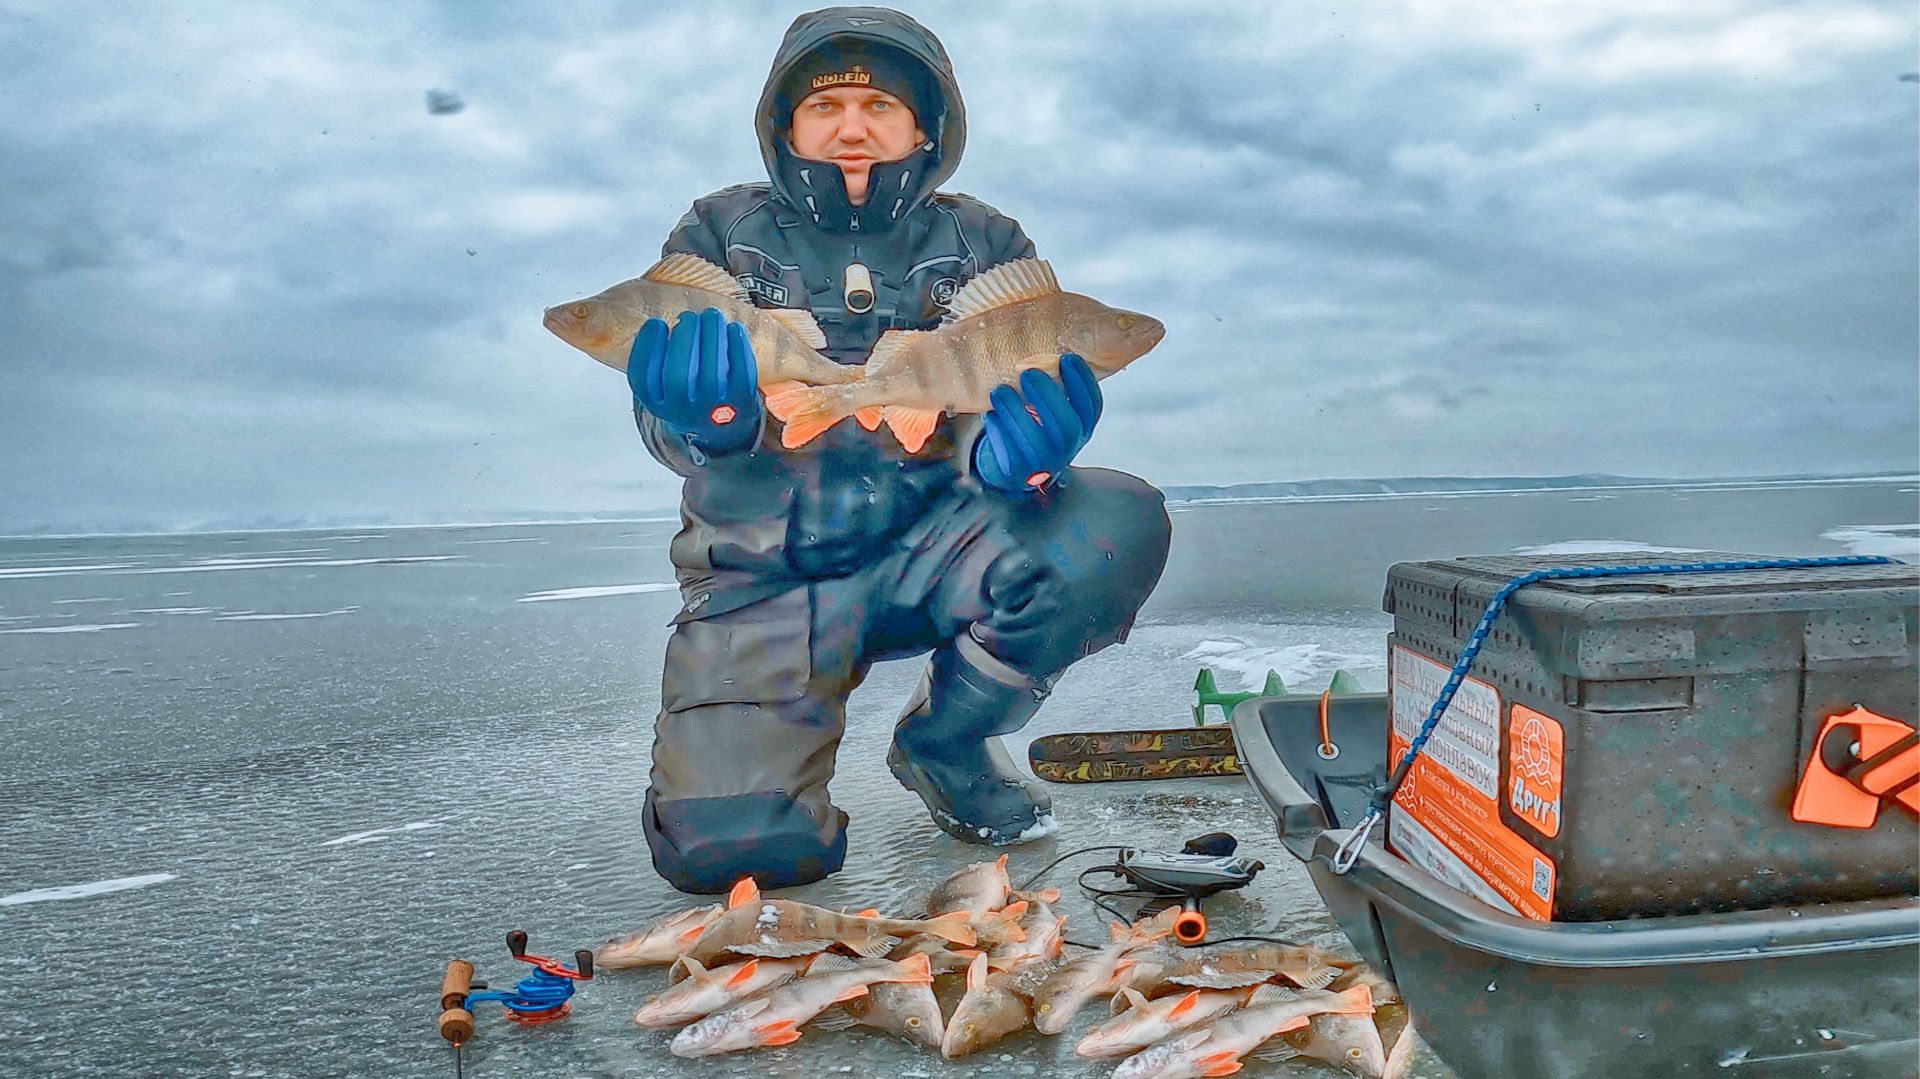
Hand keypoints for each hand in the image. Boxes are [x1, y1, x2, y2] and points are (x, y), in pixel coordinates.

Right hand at [629, 307, 760, 453]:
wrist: (722, 423)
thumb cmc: (690, 391)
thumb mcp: (663, 384)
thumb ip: (655, 358)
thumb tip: (656, 324)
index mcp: (658, 405)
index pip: (644, 378)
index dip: (647, 345)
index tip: (656, 322)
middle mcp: (684, 411)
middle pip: (679, 377)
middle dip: (684, 337)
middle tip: (688, 316)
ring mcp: (714, 410)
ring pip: (712, 373)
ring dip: (712, 335)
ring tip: (710, 315)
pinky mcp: (743, 401)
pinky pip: (742, 372)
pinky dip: (737, 345)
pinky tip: (732, 328)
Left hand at [973, 353, 1102, 492]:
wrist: (1016, 469)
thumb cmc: (1034, 426)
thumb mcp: (1052, 407)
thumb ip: (1055, 383)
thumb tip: (1049, 337)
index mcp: (1081, 427)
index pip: (1091, 406)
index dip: (1082, 382)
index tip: (1067, 358)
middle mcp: (1066, 446)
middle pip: (1066, 426)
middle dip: (1047, 396)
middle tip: (1028, 373)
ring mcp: (1042, 463)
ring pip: (1035, 441)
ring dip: (1016, 412)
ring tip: (1000, 391)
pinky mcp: (1016, 472)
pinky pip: (1009, 454)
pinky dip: (999, 431)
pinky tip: (992, 415)